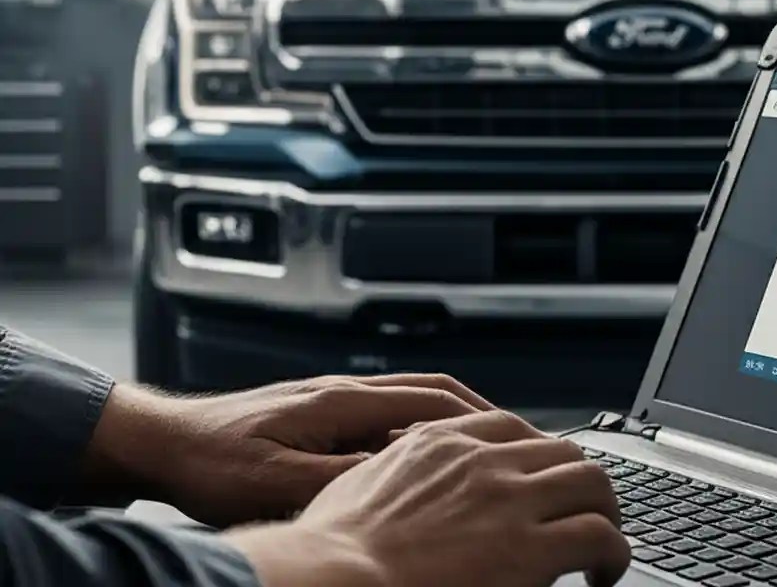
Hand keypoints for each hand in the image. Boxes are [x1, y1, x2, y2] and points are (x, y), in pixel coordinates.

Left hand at [81, 373, 493, 525]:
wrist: (165, 443)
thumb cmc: (210, 462)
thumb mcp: (277, 482)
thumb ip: (342, 477)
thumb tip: (400, 474)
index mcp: (340, 401)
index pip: (432, 398)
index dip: (480, 417)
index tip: (514, 436)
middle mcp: (342, 391)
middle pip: (432, 391)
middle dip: (480, 412)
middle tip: (515, 439)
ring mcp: (332, 400)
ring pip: (411, 400)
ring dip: (452, 420)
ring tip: (483, 449)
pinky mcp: (319, 415)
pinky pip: (386, 414)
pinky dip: (419, 430)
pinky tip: (424, 458)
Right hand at [227, 410, 629, 586]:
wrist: (334, 579)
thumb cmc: (329, 550)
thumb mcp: (360, 484)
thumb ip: (399, 474)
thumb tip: (412, 494)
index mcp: (438, 442)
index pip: (510, 427)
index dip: (538, 454)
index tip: (543, 479)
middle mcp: (483, 461)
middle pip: (562, 451)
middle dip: (579, 482)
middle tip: (582, 514)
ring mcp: (511, 501)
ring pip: (594, 484)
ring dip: (605, 513)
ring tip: (603, 546)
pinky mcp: (531, 548)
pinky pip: (601, 537)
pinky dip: (613, 554)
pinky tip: (601, 576)